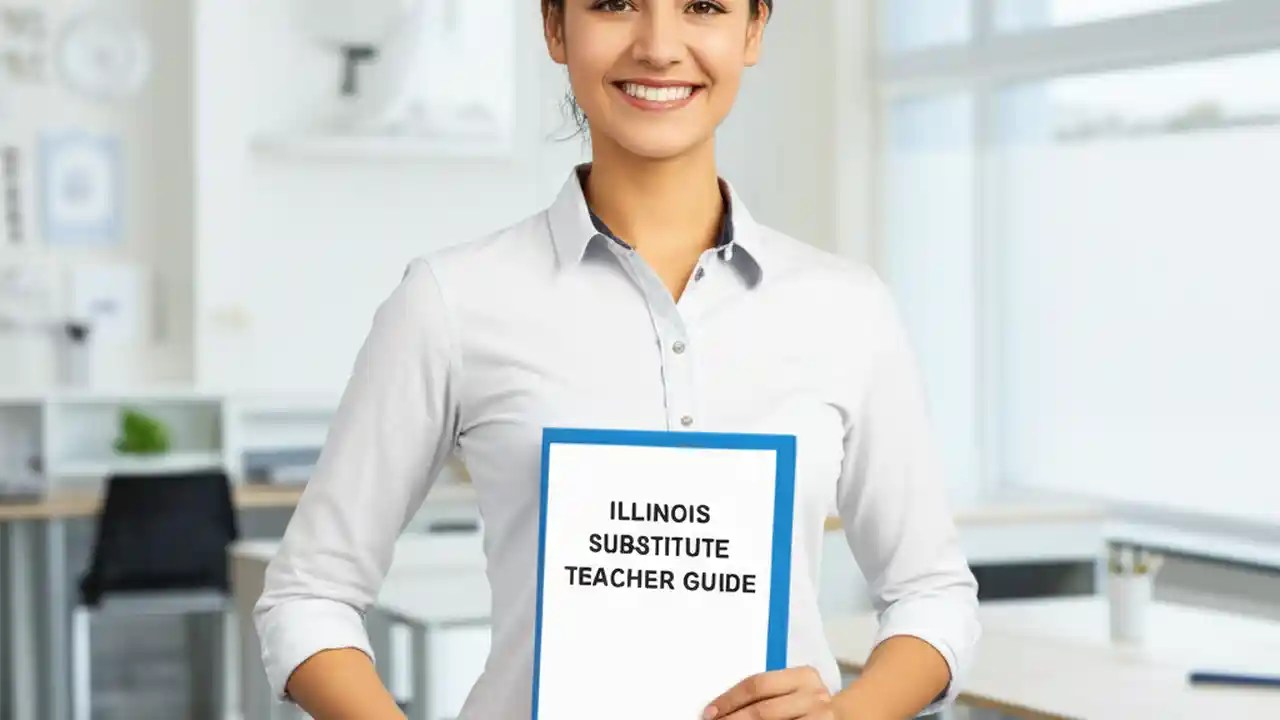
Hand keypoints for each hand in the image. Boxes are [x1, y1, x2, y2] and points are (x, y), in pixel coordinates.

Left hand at [703, 666, 836, 719]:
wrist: (846, 716)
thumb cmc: (805, 702)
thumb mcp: (791, 689)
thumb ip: (765, 693)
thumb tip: (720, 708)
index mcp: (805, 675)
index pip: (758, 685)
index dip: (730, 700)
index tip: (709, 712)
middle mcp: (816, 697)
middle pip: (764, 711)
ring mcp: (822, 719)